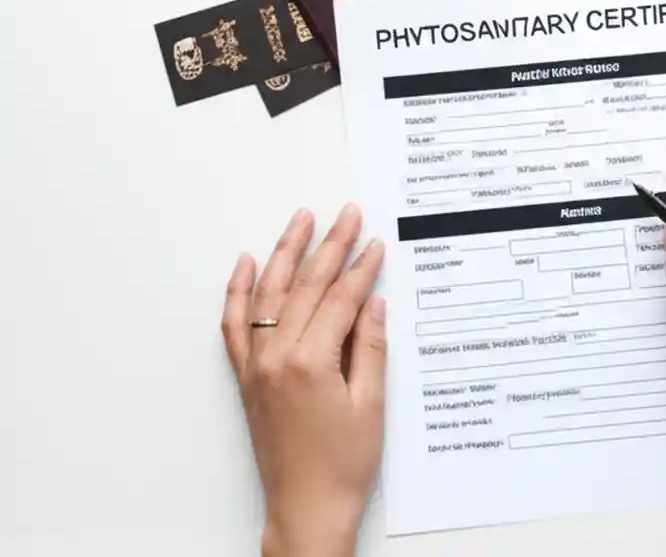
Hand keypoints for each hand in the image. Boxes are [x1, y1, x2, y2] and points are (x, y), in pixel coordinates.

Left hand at [221, 205, 386, 556]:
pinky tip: (246, 264)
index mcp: (311, 362)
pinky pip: (234, 323)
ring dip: (286, 253)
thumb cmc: (341, 466)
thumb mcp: (370, 406)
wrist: (306, 506)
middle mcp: (277, 357)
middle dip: (330, 247)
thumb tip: (373, 304)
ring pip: (268, 294)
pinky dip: (237, 290)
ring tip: (301, 221)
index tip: (375, 243)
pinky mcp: (247, 376)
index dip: (362, 268)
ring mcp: (257, 365)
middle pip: (306, 287)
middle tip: (347, 215)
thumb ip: (370, 349)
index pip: (341, 299)